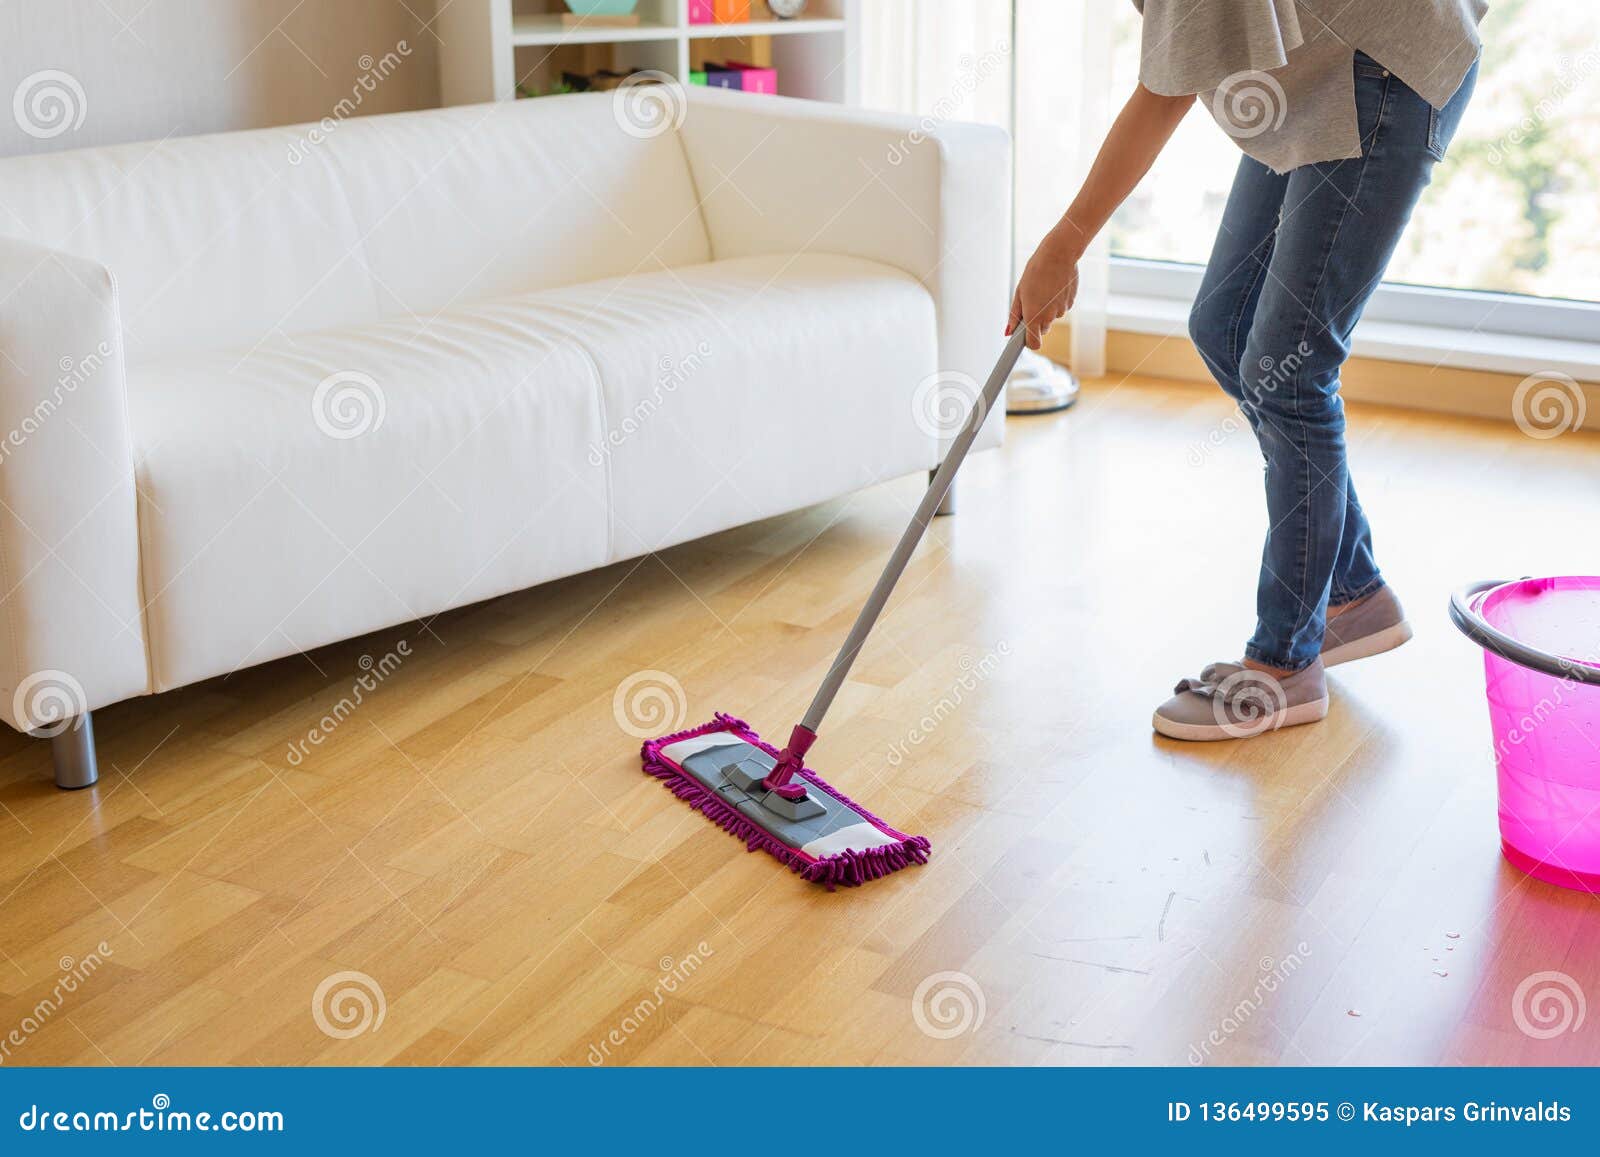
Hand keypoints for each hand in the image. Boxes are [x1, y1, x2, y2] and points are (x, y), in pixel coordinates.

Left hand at [1007, 232, 1080, 350]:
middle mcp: (1049, 317)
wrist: (1059, 254)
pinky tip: (1053, 286)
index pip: (1034, 344)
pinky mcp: (1071, 302)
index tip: (1023, 338)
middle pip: (1042, 330)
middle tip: (1032, 301)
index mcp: (1034, 316)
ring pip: (1051, 317)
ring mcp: (1061, 310)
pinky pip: (1060, 308)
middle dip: (1036, 321)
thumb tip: (1008, 332)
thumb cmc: (1036, 271)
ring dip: (1046, 309)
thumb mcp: (1020, 292)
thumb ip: (1014, 315)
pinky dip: (1056, 301)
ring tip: (1043, 288)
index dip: (1029, 342)